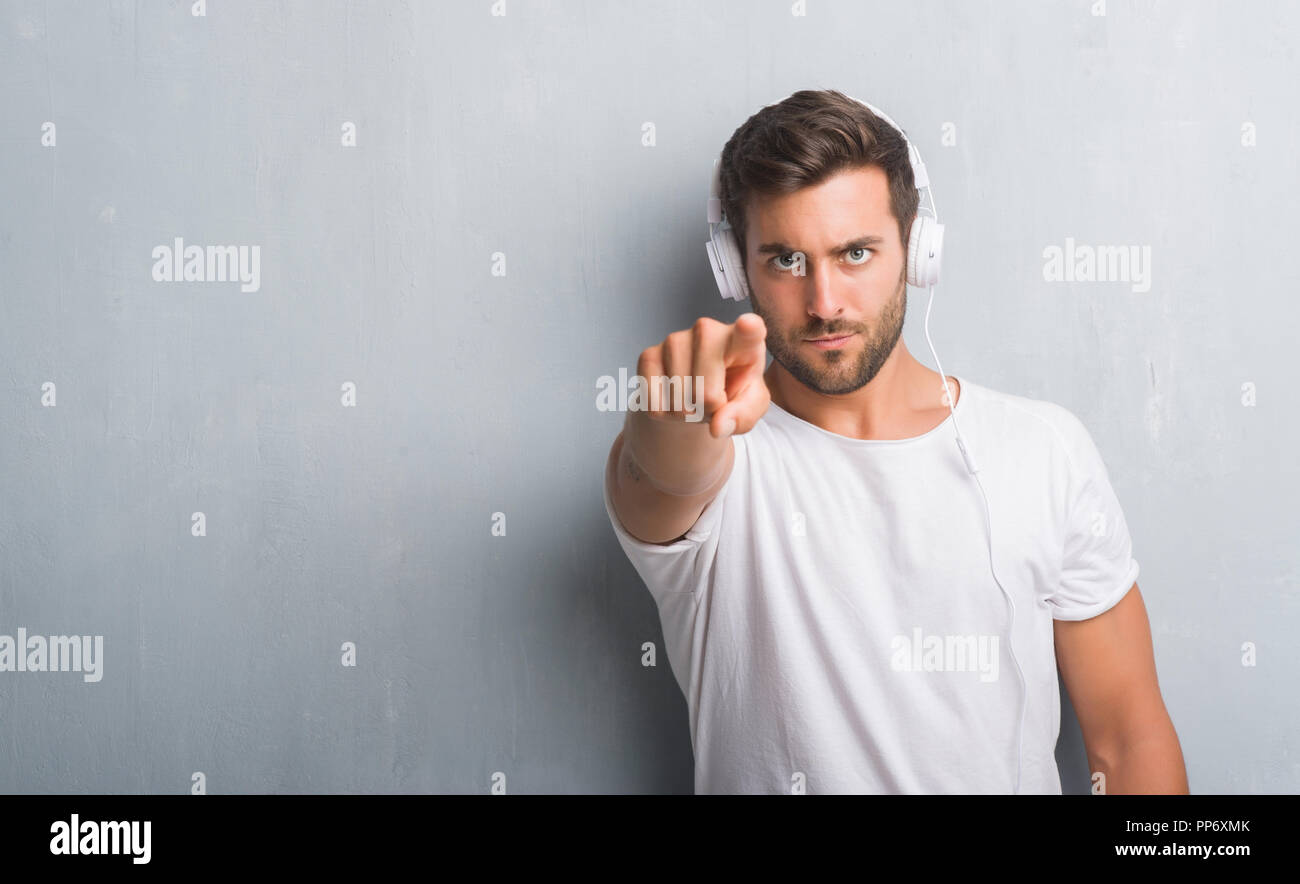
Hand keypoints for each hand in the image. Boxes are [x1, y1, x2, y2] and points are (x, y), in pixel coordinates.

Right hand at [636, 312, 769, 438]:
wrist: (698, 390)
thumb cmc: (732, 389)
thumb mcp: (750, 405)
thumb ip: (743, 416)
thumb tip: (718, 426)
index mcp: (744, 340)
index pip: (749, 332)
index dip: (748, 330)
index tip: (749, 325)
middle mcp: (707, 331)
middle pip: (705, 393)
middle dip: (708, 411)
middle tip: (714, 402)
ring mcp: (674, 339)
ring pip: (678, 401)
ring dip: (686, 414)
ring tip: (695, 399)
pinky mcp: (649, 354)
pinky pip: (654, 403)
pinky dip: (665, 413)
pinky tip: (674, 397)